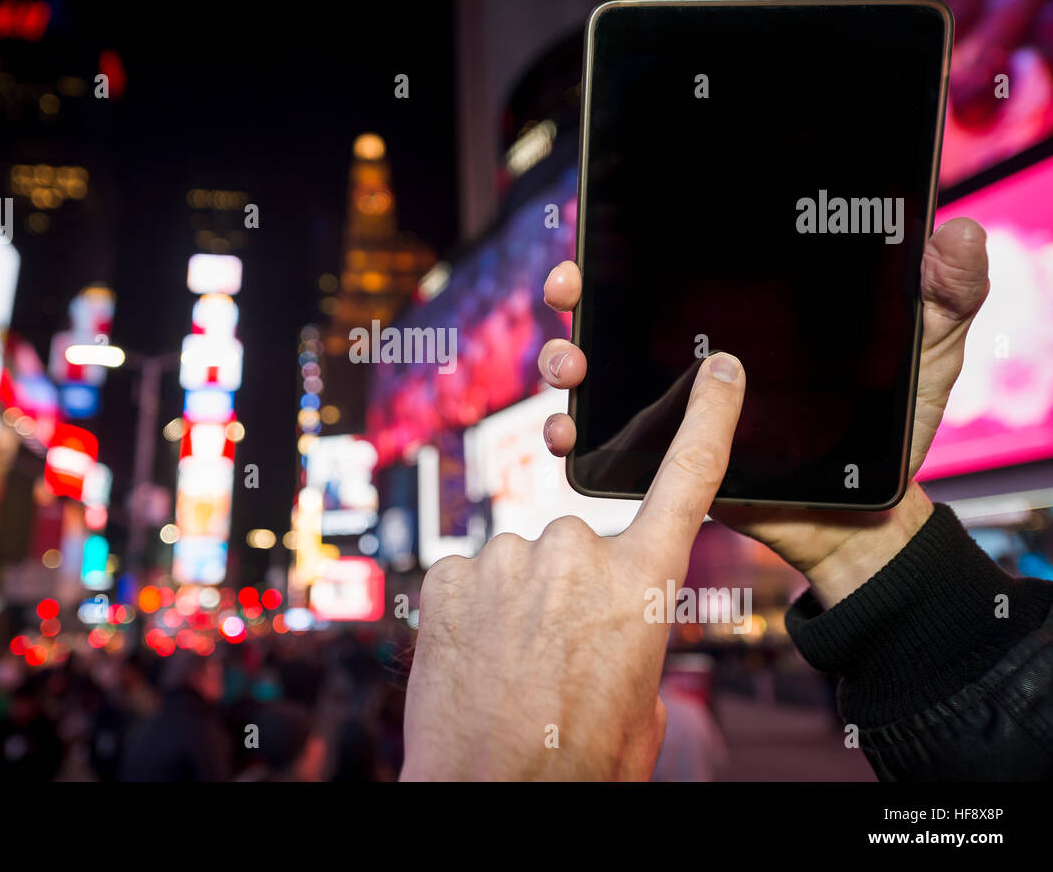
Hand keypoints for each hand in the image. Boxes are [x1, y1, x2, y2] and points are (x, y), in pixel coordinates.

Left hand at [401, 353, 744, 780]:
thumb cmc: (577, 761)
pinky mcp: (449, 570)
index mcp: (641, 583)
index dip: (707, 419)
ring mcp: (507, 557)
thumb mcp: (642, 702)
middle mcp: (575, 551)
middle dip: (570, 594)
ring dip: (518, 605)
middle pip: (579, 548)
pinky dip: (473, 610)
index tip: (717, 371)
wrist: (490, 796)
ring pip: (520, 567)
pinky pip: (472, 577)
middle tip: (556, 658)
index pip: (688, 481)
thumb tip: (610, 622)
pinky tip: (474, 657)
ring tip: (512, 669)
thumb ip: (633, 635)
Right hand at [538, 217, 989, 606]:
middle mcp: (686, 353)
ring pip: (590, 370)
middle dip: (574, 293)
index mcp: (736, 315)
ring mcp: (665, 406)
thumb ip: (945, 296)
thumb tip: (956, 234)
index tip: (600, 235)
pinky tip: (567, 432)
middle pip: (609, 310)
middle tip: (570, 289)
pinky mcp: (656, 456)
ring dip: (563, 360)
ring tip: (573, 366)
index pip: (667, 268)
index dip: (623, 246)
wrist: (862, 516)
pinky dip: (568, 433)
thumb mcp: (922, 354)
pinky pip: (599, 442)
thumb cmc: (885, 431)